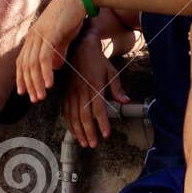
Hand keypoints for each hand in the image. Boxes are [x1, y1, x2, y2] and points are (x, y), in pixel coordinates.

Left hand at [16, 0, 87, 101]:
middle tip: (34, 99)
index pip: (22, 61)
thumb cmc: (71, 16)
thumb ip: (58, 51)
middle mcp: (33, 36)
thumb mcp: (62, 37)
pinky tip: (49, 84)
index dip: (21, 78)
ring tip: (41, 96)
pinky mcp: (50, 35)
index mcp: (33, 37)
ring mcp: (40, 35)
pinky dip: (45, 72)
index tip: (24, 92)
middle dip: (29, 84)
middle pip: (26, 65)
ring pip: (33, 64)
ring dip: (36, 82)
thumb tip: (56, 66)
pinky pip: (45, 57)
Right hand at [62, 32, 129, 147]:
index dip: (102, 123)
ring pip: (73, 116)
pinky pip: (66, 111)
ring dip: (78, 131)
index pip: (98, 109)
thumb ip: (117, 88)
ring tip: (84, 142)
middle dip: (88, 132)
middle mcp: (81, 91)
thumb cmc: (97, 61)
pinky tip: (73, 131)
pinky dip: (69, 123)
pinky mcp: (66, 93)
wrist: (80, 48)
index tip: (105, 134)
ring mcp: (71, 92)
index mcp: (94, 86)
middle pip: (84, 116)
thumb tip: (125, 101)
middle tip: (93, 144)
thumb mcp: (111, 71)